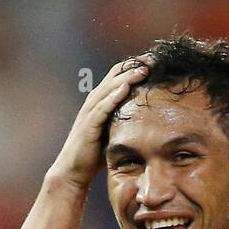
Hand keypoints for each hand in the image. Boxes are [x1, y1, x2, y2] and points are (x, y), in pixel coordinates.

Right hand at [49, 58, 150, 191]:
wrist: (74, 170)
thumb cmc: (95, 153)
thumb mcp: (114, 131)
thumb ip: (126, 121)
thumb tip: (151, 120)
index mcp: (101, 100)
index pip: (119, 75)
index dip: (135, 66)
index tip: (154, 61)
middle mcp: (94, 101)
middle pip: (115, 76)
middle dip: (134, 66)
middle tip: (153, 59)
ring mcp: (90, 112)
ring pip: (109, 88)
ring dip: (126, 77)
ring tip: (143, 69)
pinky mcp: (88, 124)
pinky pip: (102, 107)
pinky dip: (113, 96)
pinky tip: (125, 88)